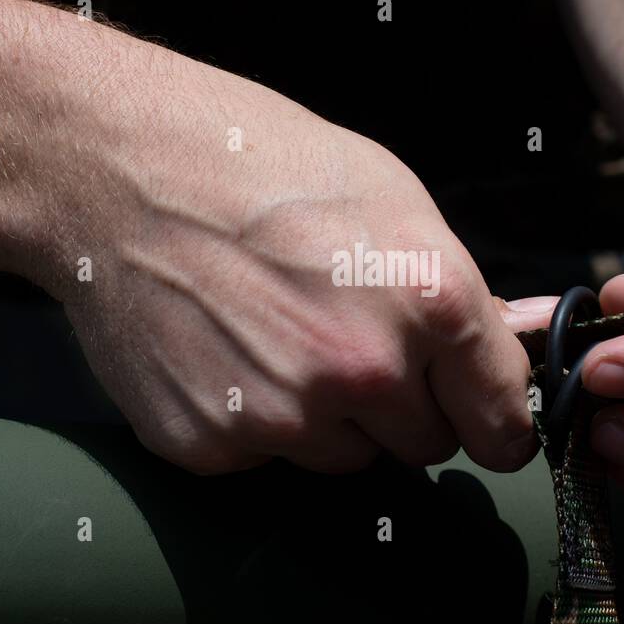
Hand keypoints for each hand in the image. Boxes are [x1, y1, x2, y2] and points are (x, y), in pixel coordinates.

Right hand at [31, 43, 536, 474]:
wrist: (117, 171)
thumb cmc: (260, 164)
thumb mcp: (391, 198)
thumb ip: (457, 290)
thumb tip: (506, 344)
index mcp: (430, 301)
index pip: (501, 424)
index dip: (493, 421)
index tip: (481, 421)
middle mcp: (364, 370)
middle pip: (424, 447)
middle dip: (401, 409)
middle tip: (349, 342)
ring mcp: (282, 416)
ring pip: (345, 460)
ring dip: (328, 420)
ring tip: (276, 336)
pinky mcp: (211, 444)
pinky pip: (265, 459)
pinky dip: (253, 422)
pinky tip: (224, 353)